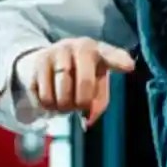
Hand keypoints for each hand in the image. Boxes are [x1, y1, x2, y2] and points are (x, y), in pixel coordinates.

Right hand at [19, 37, 135, 125]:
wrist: (47, 59)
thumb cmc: (80, 75)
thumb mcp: (95, 84)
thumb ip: (98, 102)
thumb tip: (87, 120)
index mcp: (98, 50)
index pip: (111, 55)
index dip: (120, 61)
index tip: (129, 66)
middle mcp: (77, 47)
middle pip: (84, 84)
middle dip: (82, 103)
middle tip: (79, 106)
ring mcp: (56, 52)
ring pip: (61, 94)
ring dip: (63, 107)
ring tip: (64, 103)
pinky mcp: (37, 62)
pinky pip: (43, 97)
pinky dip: (47, 106)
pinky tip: (51, 99)